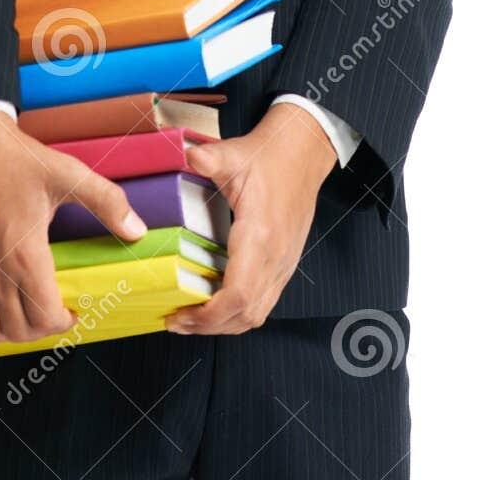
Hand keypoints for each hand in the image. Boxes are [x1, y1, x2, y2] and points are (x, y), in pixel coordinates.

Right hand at [0, 106, 145, 343]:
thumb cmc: (15, 158)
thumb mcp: (68, 174)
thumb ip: (107, 202)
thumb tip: (137, 231)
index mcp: (24, 252)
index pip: (44, 316)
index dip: (63, 322)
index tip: (72, 312)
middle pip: (17, 329)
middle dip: (40, 329)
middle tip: (51, 313)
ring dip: (7, 333)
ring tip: (21, 316)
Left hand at [165, 102, 336, 335]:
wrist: (303, 153)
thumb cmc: (270, 156)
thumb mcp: (234, 153)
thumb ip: (209, 158)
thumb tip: (186, 154)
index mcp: (260, 235)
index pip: (239, 294)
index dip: (209, 314)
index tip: (180, 314)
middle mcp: (275, 257)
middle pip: (245, 314)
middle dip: (208, 326)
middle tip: (175, 321)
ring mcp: (283, 264)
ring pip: (256, 314)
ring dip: (223, 324)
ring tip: (191, 319)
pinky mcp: (284, 264)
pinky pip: (263, 302)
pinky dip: (237, 313)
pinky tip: (214, 306)